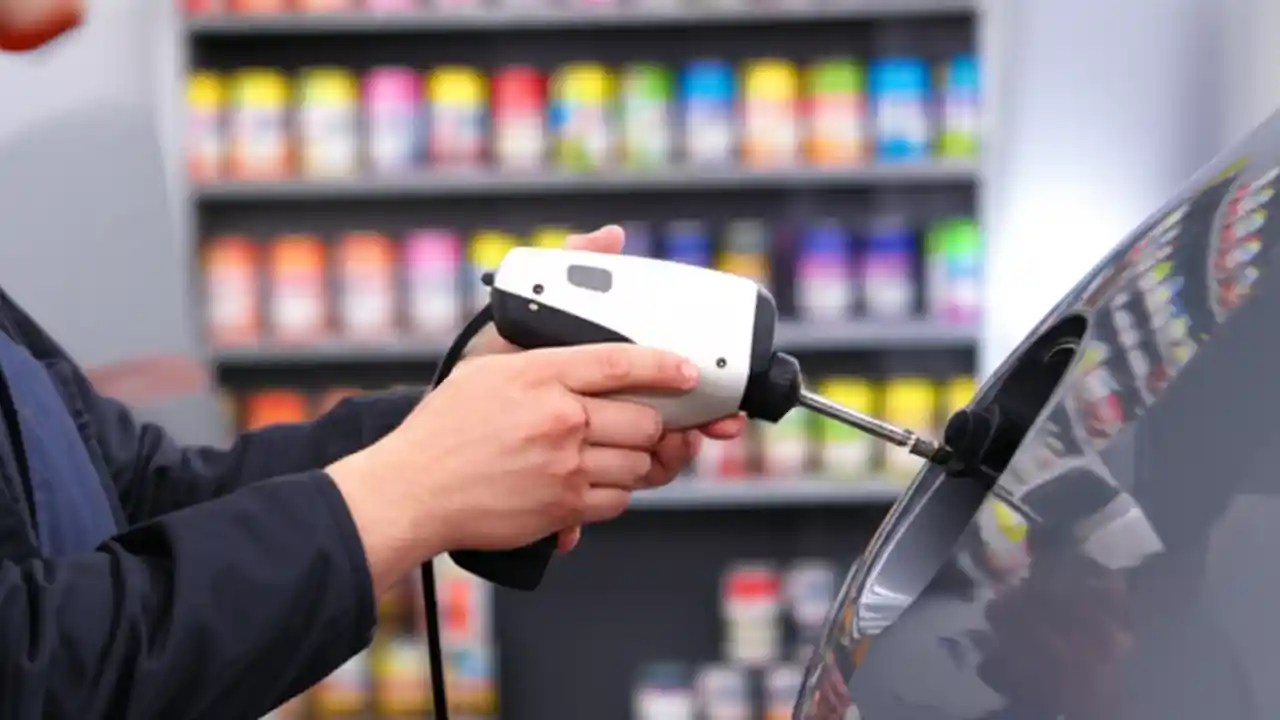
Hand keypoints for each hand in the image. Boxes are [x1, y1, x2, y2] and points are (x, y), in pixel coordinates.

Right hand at [461, 224, 746, 551]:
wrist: (412, 489)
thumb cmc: (447, 423)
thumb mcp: (487, 358)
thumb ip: (547, 309)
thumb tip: (609, 239)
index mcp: (539, 374)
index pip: (621, 362)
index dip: (665, 366)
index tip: (688, 370)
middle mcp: (558, 419)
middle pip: (644, 419)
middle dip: (652, 421)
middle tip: (640, 418)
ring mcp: (563, 467)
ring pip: (638, 461)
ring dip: (636, 456)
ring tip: (610, 448)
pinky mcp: (562, 508)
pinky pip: (619, 499)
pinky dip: (615, 489)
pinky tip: (593, 477)